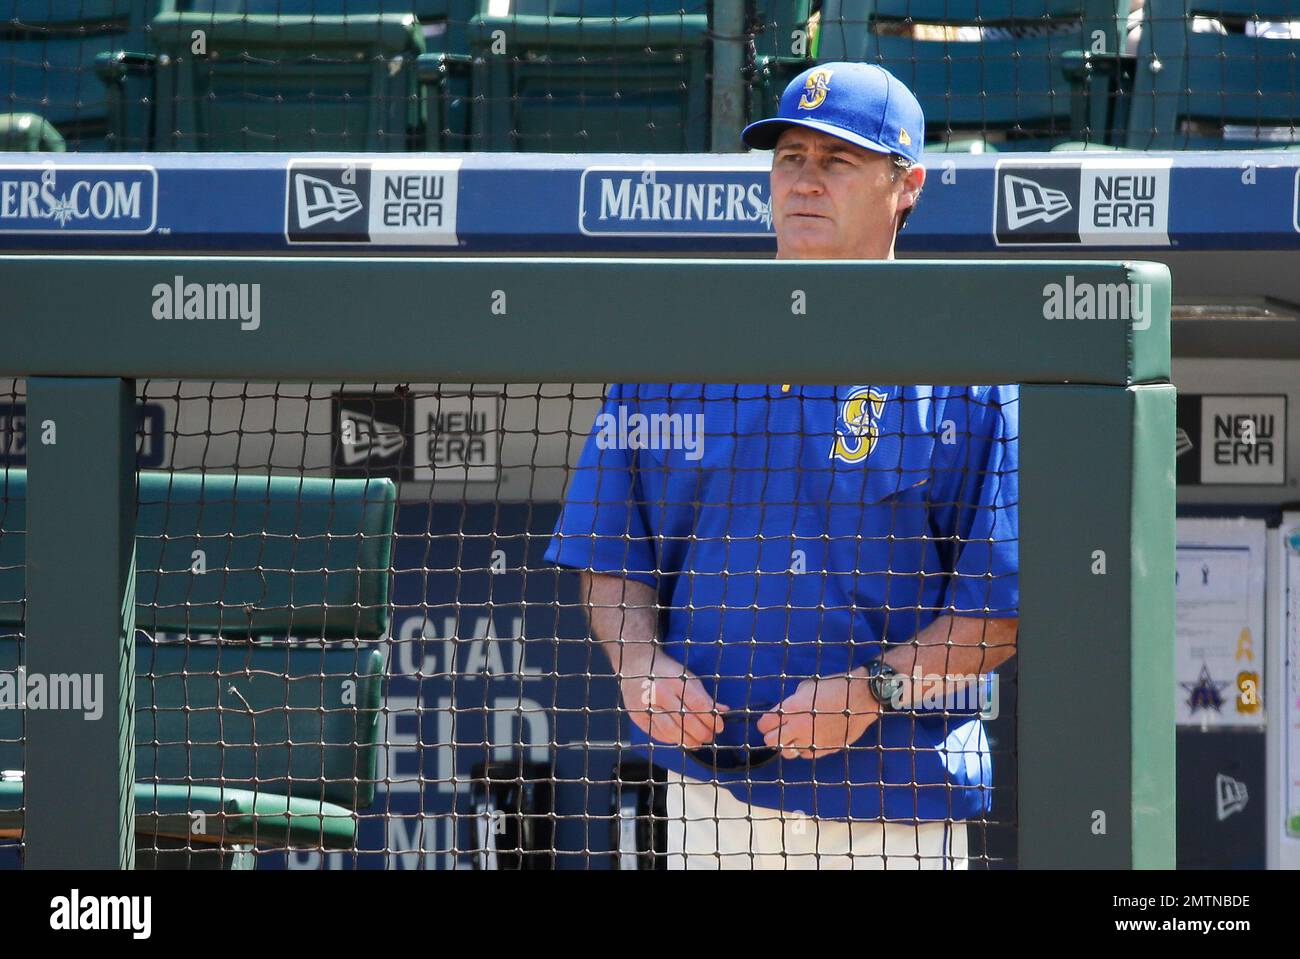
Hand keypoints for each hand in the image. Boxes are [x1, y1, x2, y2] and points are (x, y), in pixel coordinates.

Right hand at [617, 647, 727, 749]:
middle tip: (709, 736)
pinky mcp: (637, 716)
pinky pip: (657, 734)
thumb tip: (724, 710)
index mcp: (676, 680)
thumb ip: (704, 695)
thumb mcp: (687, 676)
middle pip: (686, 721)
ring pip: (671, 731)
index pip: (698, 704)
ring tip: (697, 742)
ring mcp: (647, 706)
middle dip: (702, 733)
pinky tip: (680, 738)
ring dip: (688, 741)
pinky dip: (672, 739)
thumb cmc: (665, 671)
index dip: (712, 719)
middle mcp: (660, 693)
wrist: (635, 663)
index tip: (720, 726)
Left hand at [756, 674, 880, 760]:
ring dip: (787, 745)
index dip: (764, 723)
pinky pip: (806, 754)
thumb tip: (784, 712)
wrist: (862, 697)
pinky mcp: (825, 749)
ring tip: (795, 737)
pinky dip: (805, 748)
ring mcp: (812, 740)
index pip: (765, 724)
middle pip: (771, 741)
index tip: (768, 723)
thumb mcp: (807, 688)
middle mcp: (799, 726)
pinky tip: (811, 739)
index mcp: (793, 708)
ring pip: (787, 752)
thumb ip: (792, 702)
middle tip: (779, 731)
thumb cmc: (835, 687)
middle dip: (772, 735)